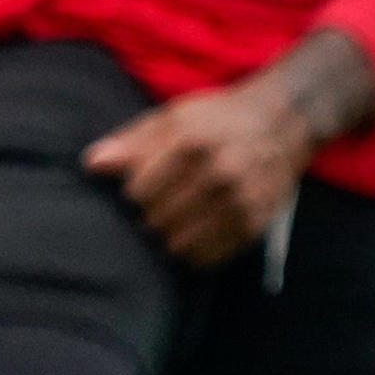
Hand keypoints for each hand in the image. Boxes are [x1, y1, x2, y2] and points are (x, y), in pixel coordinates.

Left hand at [84, 72, 316, 265]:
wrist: (282, 122)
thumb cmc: (218, 117)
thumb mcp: (172, 117)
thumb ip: (130, 141)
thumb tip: (92, 164)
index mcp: (192, 143)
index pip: (138, 191)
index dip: (134, 189)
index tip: (142, 183)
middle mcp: (219, 175)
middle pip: (156, 219)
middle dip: (151, 212)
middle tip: (162, 199)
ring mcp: (240, 203)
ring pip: (179, 244)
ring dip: (170, 233)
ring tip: (178, 214)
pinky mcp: (255, 225)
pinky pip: (208, 258)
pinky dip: (195, 249)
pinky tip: (196, 228)